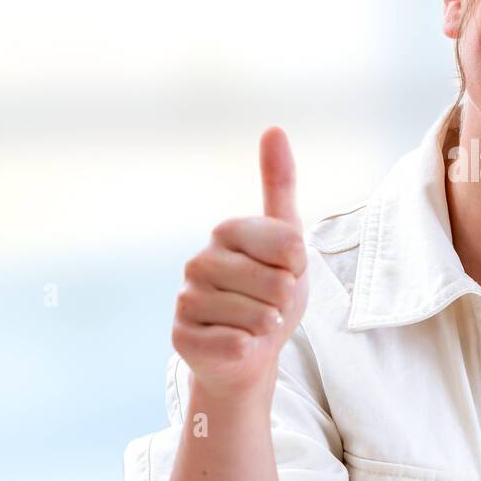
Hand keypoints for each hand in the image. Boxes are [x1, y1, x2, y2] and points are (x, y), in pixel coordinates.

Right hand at [172, 127, 309, 400]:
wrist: (248, 353)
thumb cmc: (271, 294)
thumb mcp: (288, 241)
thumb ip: (280, 185)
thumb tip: (273, 128)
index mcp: (228, 231)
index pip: (290, 245)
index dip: (299, 268)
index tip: (285, 272)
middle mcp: (199, 260)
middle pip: (277, 284)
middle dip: (285, 302)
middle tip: (269, 305)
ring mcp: (186, 298)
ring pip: (259, 316)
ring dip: (268, 327)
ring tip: (254, 325)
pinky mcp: (180, 336)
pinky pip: (237, 344)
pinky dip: (249, 349)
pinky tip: (236, 344)